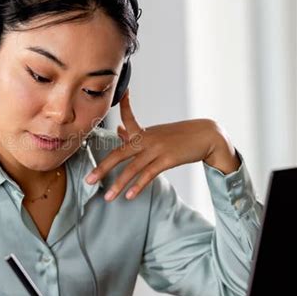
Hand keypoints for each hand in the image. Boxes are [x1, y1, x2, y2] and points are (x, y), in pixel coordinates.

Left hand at [85, 90, 239, 200]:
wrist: (207, 137)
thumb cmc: (180, 137)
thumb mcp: (157, 133)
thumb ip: (135, 134)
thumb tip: (119, 130)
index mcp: (144, 132)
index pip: (128, 118)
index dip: (122, 107)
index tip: (116, 98)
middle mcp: (147, 139)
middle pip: (120, 154)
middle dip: (103, 168)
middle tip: (89, 180)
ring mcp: (157, 149)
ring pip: (132, 169)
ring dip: (119, 184)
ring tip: (108, 197)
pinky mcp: (167, 159)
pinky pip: (149, 174)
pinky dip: (138, 186)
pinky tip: (129, 196)